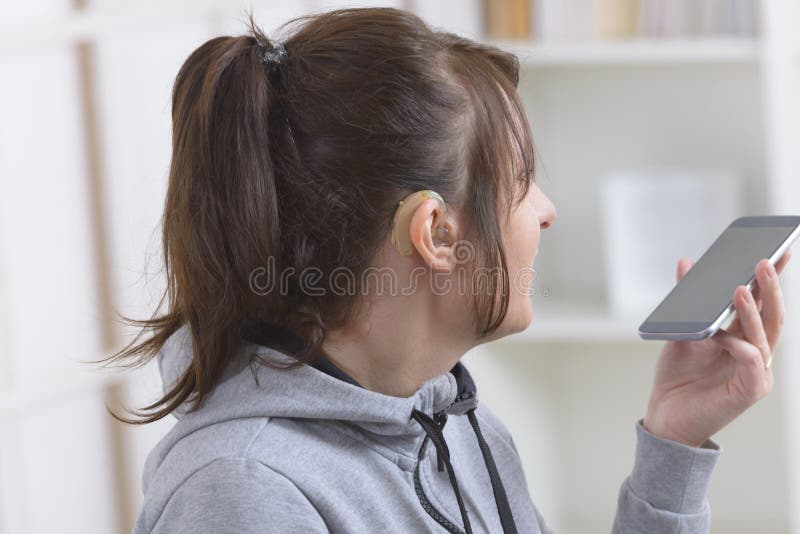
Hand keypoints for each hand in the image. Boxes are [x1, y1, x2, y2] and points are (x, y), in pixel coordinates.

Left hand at [642, 248, 792, 446]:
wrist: (665, 416)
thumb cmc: (677, 376)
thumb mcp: (681, 331)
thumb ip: (688, 301)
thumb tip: (687, 263)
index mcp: (742, 336)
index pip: (762, 302)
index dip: (772, 278)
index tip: (778, 249)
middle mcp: (755, 352)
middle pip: (771, 316)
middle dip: (769, 287)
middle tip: (763, 261)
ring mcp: (756, 372)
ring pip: (763, 336)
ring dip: (753, 311)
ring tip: (740, 288)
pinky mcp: (750, 390)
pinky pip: (751, 360)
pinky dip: (738, 345)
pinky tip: (722, 335)